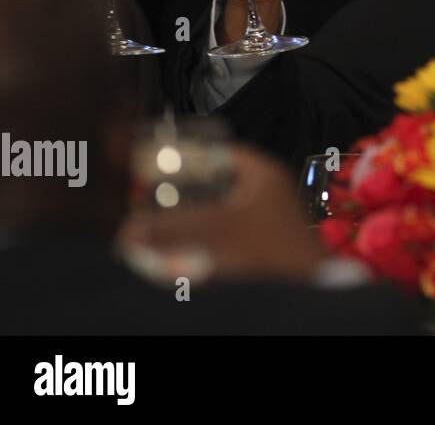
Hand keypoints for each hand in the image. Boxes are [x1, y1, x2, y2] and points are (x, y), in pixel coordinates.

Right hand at [120, 145, 326, 282]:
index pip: (222, 151)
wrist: (303, 282)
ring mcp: (268, 215)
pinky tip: (188, 245)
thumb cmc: (270, 251)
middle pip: (219, 180)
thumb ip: (173, 228)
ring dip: (196, 214)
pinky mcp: (265, 239)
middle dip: (187, 189)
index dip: (191, 155)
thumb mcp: (216, 232)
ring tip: (165, 219)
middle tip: (158, 195)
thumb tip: (131, 229)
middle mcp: (268, 189)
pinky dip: (209, 233)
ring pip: (222, 207)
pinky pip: (230, 229)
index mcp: (263, 173)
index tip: (163, 162)